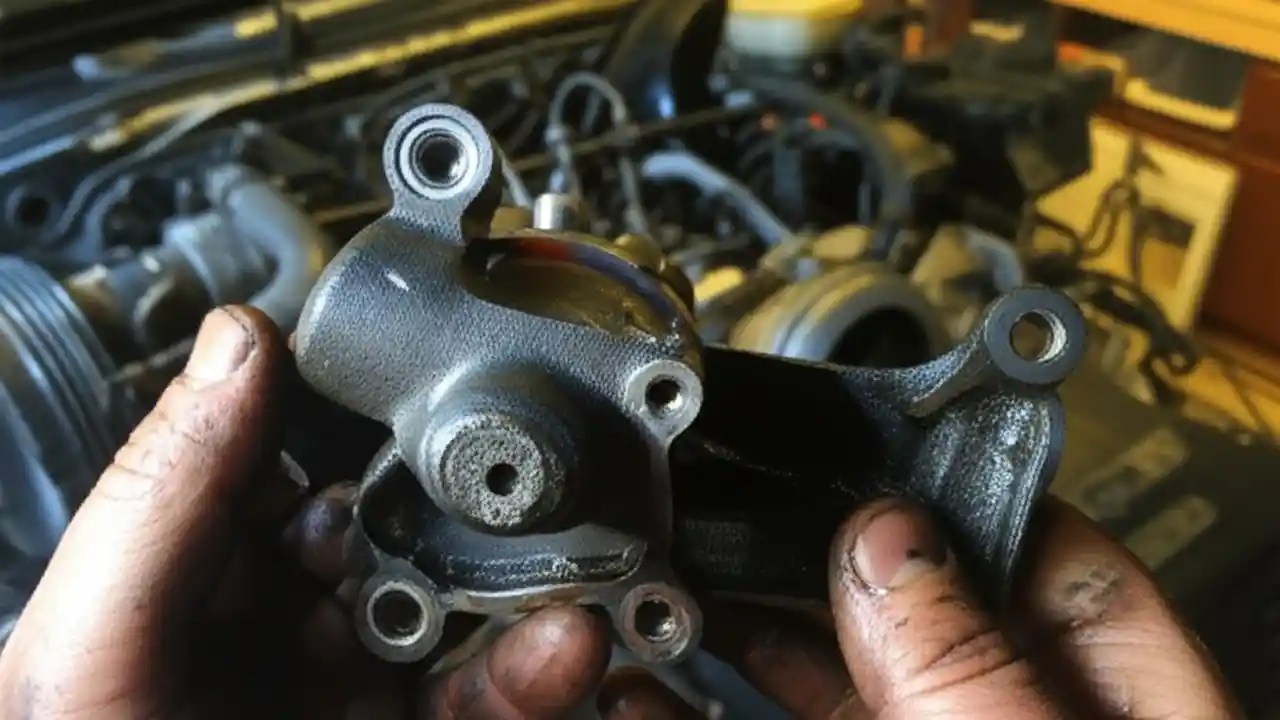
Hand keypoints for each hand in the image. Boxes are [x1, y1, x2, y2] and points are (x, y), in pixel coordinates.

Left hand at [0, 307, 610, 718]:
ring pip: (458, 607)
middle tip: (503, 480)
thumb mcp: (90, 663)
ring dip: (517, 583)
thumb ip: (165, 497)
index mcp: (179, 579)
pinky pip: (494, 693)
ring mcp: (354, 686)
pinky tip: (564, 644)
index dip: (348, 411)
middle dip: (453, 501)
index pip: (278, 453)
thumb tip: (240, 339)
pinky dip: (538, 669)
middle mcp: (271, 626)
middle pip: (391, 523)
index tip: (413, 388)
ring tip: (559, 561)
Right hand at [598, 500, 1241, 718]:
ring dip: (749, 639)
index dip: (965, 495)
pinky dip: (709, 716)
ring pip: (838, 693)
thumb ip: (968, 673)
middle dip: (821, 564)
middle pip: (925, 625)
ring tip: (670, 589)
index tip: (870, 459)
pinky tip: (647, 693)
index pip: (1063, 569)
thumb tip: (894, 544)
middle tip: (736, 515)